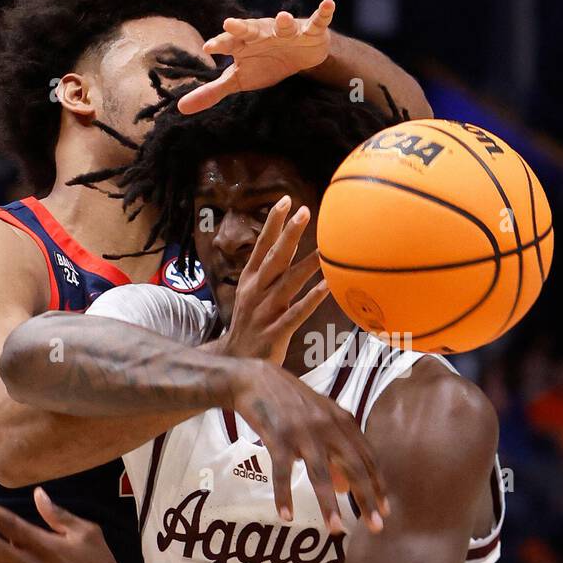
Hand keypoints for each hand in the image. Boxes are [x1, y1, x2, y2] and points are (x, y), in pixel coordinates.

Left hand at [177, 0, 335, 113]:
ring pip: (284, 24)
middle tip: (229, 22)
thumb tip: (180, 109)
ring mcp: (287, 30)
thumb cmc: (263, 63)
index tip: (209, 48)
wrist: (297, 56)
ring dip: (284, 21)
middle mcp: (263, 33)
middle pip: (250, 29)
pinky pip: (318, 20)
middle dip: (241, 26)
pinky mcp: (310, 30)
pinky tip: (329, 3)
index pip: (228, 43)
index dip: (220, 44)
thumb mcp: (238, 80)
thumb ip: (211, 92)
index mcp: (244, 44)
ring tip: (283, 18)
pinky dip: (324, 12)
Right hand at [220, 195, 329, 365]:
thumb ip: (269, 275)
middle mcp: (255, 292)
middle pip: (273, 258)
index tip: (286, 200)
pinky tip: (328, 287)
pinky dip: (312, 299)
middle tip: (304, 211)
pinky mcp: (274, 332)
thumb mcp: (253, 295)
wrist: (234, 362)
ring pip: (287, 283)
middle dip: (288, 234)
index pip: (261, 246)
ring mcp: (264, 312)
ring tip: (325, 249)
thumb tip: (287, 251)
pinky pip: (297, 313)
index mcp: (250, 281)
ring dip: (306, 264)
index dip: (273, 223)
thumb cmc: (250, 325)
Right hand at [230, 360, 388, 533]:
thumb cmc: (290, 402)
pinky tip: (286, 516)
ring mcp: (302, 432)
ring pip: (321, 473)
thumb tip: (347, 488)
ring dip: (329, 504)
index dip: (378, 484)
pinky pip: (283, 472)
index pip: (367, 457)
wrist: (254, 380)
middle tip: (375, 526)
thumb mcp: (320, 418)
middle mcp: (327, 426)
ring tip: (336, 529)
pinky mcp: (277, 437)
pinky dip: (284, 495)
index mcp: (341, 420)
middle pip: (353, 466)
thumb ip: (337, 448)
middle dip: (367, 498)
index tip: (386, 510)